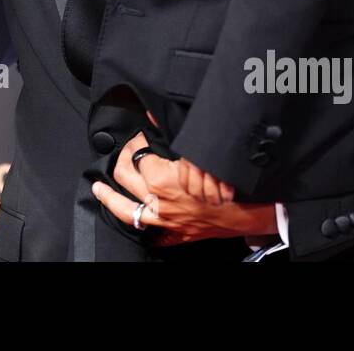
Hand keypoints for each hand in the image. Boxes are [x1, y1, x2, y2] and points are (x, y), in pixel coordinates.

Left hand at [92, 131, 277, 244]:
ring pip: (126, 210)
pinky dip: (139, 225)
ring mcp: (166, 221)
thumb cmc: (232, 182)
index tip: (142, 131)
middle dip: (121, 159)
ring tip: (99, 188)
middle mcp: (160, 202)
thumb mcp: (201, 152)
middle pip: (125, 177)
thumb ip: (177, 136)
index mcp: (163, 180)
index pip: (139, 154)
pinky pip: (149, 234)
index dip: (139, 138)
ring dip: (110, 197)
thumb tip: (157, 118)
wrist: (255, 212)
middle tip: (124, 150)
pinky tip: (131, 218)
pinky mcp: (176, 235)